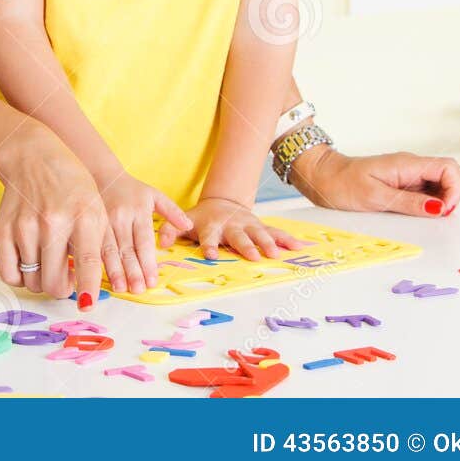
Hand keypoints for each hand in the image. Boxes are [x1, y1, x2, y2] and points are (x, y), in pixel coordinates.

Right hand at [0, 125, 108, 301]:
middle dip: (64, 289)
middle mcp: (52, 223)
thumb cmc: (72, 186)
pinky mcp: (2, 229)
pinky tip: (31, 262)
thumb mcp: (96, 210)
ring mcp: (23, 226)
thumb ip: (96, 248)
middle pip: (54, 283)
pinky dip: (21, 277)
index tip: (86, 305)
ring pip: (33, 282)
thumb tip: (87, 290)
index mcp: (83, 216)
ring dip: (43, 280)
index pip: (87, 264)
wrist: (34, 157)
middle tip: (68, 278)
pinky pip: (10, 274)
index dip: (86, 290)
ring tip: (49, 263)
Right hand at [94, 170, 191, 293]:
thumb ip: (172, 211)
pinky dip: (99, 263)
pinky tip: (100, 276)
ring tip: (121, 288)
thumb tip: (188, 226)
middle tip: (138, 290)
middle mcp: (120, 217)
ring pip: (109, 250)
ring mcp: (103, 222)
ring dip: (115, 271)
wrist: (101, 174)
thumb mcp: (155, 195)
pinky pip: (95, 247)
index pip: (144, 241)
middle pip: (127, 249)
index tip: (152, 280)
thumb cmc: (132, 189)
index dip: (148, 262)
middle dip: (132, 271)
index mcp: (138, 211)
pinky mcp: (90, 226)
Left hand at [160, 196, 307, 260]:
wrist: (222, 203)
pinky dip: (287, 239)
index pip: (209, 237)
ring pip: (259, 234)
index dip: (209, 245)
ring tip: (276, 254)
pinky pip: (276, 232)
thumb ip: (171, 230)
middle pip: (238, 237)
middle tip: (253, 257)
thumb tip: (160, 243)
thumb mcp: (185, 222)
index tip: (210, 255)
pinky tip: (299, 246)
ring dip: (268, 243)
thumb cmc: (202, 219)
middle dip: (245, 246)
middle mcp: (231, 225)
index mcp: (211, 225)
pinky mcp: (261, 226)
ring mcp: (248, 225)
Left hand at [290, 146, 459, 216]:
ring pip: (440, 184)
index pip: (450, 168)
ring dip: (440, 201)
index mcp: (407, 164)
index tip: (443, 210)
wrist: (320, 176)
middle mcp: (411, 166)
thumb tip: (440, 208)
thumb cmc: (341, 184)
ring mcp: (407, 174)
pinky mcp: (400, 183)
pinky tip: (414, 213)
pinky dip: (427, 203)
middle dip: (452, 196)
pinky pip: (424, 191)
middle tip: (436, 215)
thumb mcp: (376, 197)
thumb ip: (410, 202)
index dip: (455, 190)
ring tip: (422, 216)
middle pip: (450, 175)